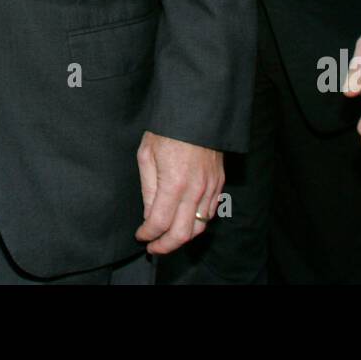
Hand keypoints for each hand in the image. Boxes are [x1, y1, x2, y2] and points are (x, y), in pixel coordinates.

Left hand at [134, 131, 223, 255]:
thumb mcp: (146, 155)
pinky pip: (210, 212)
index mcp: (174, 183)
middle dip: (165, 246)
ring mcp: (210, 188)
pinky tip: (186, 220)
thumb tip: (150, 215)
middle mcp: (195, 190)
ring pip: (200, 227)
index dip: (148, 235)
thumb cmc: (167, 130)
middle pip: (182, 234)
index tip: (141, 236)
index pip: (159, 223)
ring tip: (168, 237)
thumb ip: (148, 189)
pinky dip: (198, 222)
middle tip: (153, 248)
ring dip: (183, 236)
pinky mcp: (219, 182)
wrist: (196, 111)